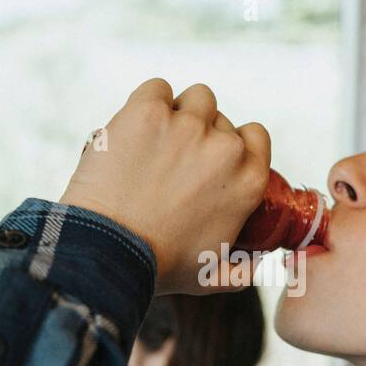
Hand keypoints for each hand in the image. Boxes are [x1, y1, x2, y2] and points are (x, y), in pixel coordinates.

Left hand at [59, 78, 270, 294]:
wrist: (107, 251)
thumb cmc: (158, 266)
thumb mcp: (213, 276)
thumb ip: (242, 272)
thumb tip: (258, 268)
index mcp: (248, 180)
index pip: (256, 135)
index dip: (234, 142)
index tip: (212, 157)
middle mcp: (224, 147)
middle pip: (220, 118)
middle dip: (200, 134)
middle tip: (171, 162)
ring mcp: (186, 125)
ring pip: (195, 97)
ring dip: (179, 112)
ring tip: (155, 140)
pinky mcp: (147, 111)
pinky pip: (157, 88)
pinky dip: (148, 102)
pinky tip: (135, 127)